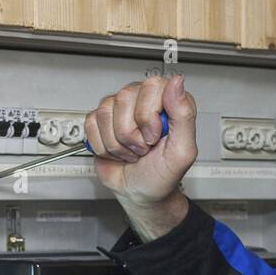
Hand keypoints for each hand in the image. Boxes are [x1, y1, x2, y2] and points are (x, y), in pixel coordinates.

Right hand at [84, 75, 196, 238]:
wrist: (141, 192)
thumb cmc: (162, 174)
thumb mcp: (182, 151)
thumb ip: (184, 114)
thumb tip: (177, 82)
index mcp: (168, 101)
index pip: (151, 87)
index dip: (148, 117)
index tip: (155, 137)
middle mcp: (144, 99)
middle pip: (124, 98)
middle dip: (132, 134)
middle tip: (143, 147)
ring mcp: (120, 108)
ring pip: (105, 111)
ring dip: (118, 143)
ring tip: (131, 150)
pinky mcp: (101, 121)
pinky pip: (91, 123)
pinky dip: (103, 146)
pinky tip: (117, 151)